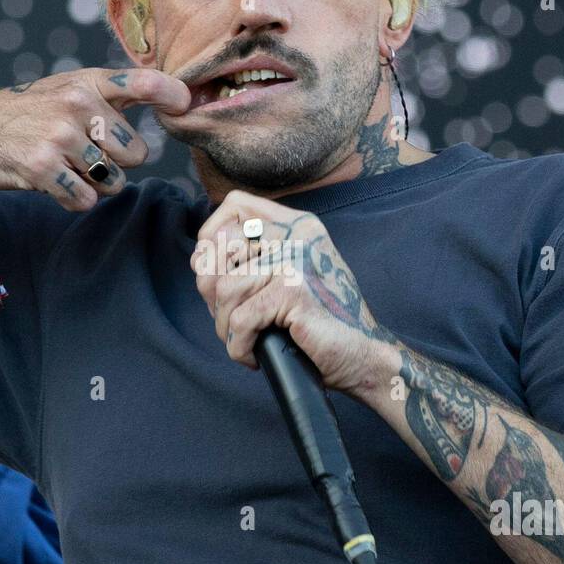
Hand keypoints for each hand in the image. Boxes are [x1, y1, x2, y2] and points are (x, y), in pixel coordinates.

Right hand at [0, 68, 190, 211]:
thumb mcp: (72, 88)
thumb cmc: (34, 111)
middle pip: (136, 154)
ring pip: (113, 181)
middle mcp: (76, 104)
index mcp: (89, 83)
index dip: (171, 95)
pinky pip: (85, 199)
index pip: (143, 83)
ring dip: (96, 184)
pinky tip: (56, 182)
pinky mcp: (41, 167)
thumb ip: (117, 94)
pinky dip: (75, 199)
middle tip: (87, 153)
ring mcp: (59, 136)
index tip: (184, 105)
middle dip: (118, 162)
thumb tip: (180, 97)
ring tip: (69, 167)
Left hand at [191, 190, 391, 396]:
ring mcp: (298, 260)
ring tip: (245, 342)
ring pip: (226, 289)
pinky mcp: (294, 291)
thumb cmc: (322, 325)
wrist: (364, 358)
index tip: (215, 273)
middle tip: (233, 319)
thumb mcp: (288, 278)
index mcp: (297, 225)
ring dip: (225, 327)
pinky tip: (254, 356)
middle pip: (219, 248)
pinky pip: (241, 319)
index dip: (211, 236)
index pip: (235, 205)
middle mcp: (298, 234)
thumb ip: (253, 260)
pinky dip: (238, 346)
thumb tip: (199, 260)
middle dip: (212, 292)